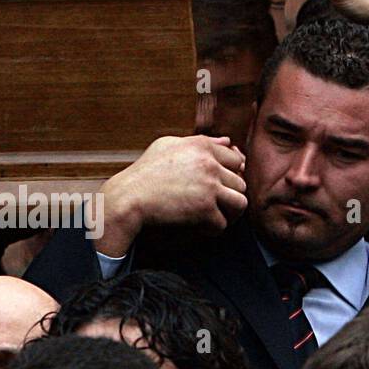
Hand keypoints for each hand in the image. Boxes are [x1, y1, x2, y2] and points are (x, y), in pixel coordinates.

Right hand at [98, 135, 248, 257]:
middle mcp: (208, 164)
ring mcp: (208, 187)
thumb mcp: (167, 146)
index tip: (216, 183)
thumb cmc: (145, 172)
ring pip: (240, 202)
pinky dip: (211, 227)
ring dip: (228, 211)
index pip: (235, 159)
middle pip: (240, 182)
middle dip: (228, 194)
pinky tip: (198, 224)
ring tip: (213, 214)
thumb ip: (199, 142)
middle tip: (212, 201)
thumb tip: (227, 141)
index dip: (228, 173)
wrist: (128, 197)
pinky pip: (222, 223)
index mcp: (201, 146)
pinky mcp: (205, 209)